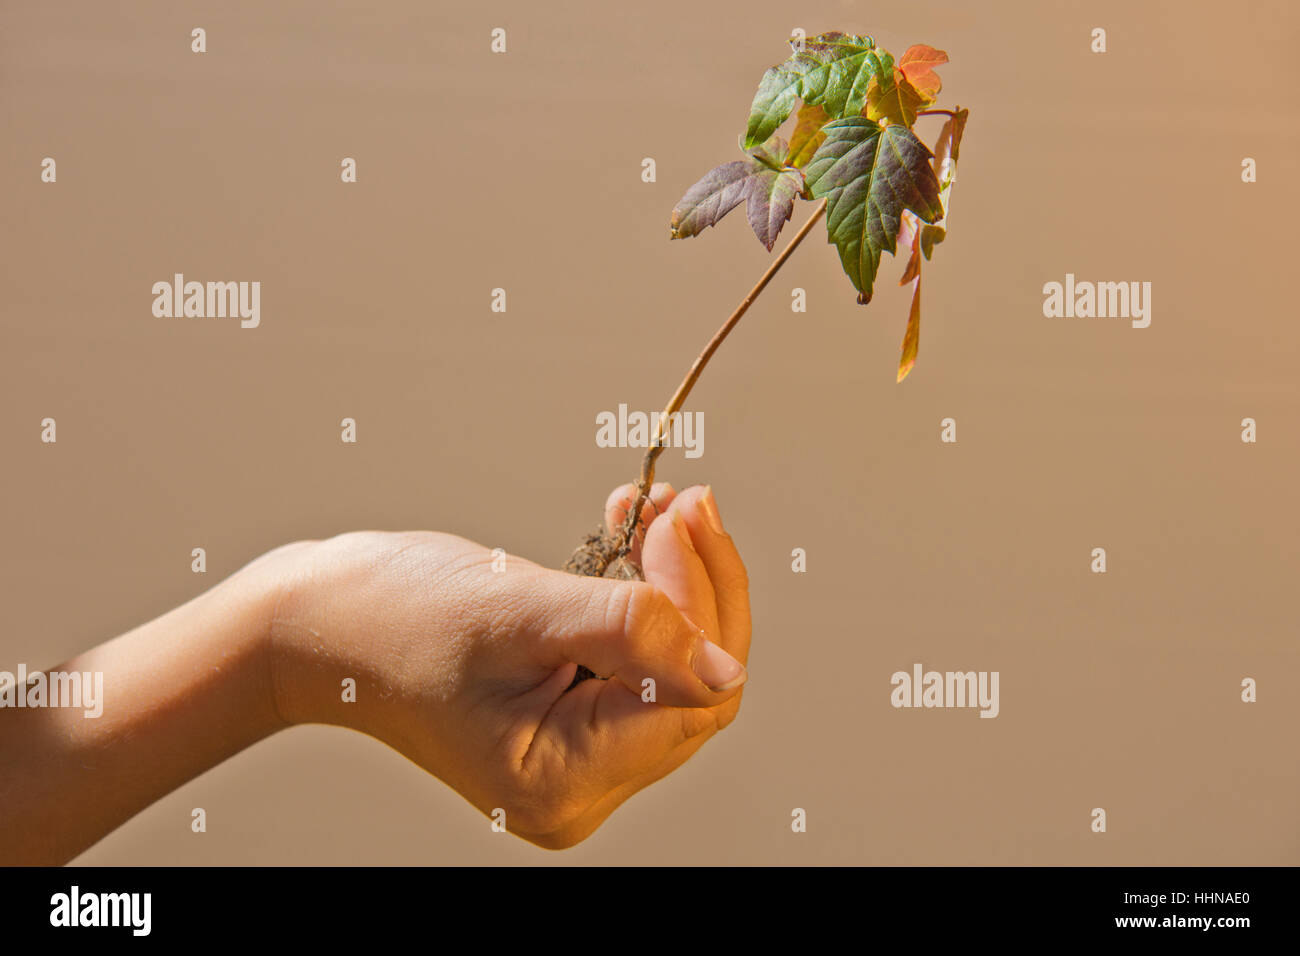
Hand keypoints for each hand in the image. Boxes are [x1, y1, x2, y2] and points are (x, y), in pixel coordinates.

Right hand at [268, 483, 751, 848]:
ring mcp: (573, 754)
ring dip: (672, 580)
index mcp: (561, 778)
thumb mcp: (518, 609)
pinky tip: (630, 531)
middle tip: (684, 502)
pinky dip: (640, 590)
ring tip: (657, 507)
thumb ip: (629, 633)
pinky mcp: (568, 715)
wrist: (318, 620)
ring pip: (669, 666)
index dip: (700, 601)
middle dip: (694, 585)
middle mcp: (576, 784)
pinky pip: (633, 655)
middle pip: (688, 685)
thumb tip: (724, 668)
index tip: (681, 516)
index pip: (685, 694)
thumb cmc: (391, 617)